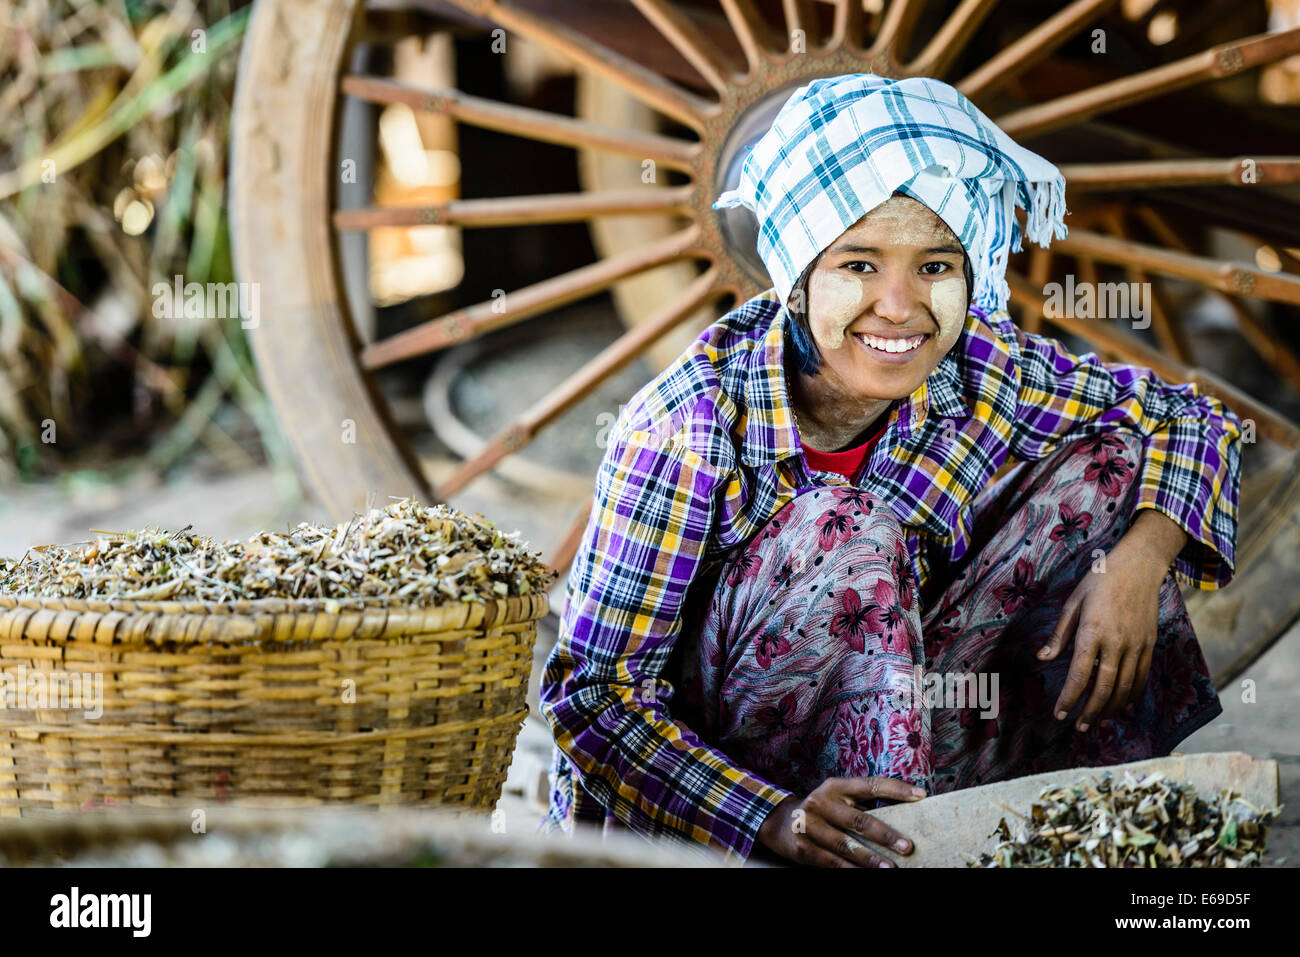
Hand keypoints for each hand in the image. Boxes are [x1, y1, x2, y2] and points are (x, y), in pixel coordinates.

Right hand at [756, 776, 924, 867]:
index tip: (920, 796)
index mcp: (834, 786)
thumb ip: (861, 804)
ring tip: (891, 868)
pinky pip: (832, 862)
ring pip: (845, 845)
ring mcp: (810, 826)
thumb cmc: (821, 810)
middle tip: (906, 846)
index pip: (870, 785)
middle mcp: (820, 803)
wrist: (780, 823)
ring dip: (870, 859)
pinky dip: (851, 870)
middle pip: (857, 820)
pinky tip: (866, 875)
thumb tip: (901, 816)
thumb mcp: (837, 798)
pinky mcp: (804, 849)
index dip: (896, 789)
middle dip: (884, 834)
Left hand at [1036, 541, 1168, 730]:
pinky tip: (1120, 705)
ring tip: (1096, 722)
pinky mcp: (1150, 645)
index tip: (1059, 713)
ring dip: (1110, 709)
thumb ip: (1059, 634)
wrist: (1139, 566)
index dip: (1069, 698)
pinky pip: (1142, 678)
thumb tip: (1042, 658)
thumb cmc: (1100, 581)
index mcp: (1092, 632)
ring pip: (1125, 688)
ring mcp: (1137, 646)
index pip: (1079, 675)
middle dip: (1090, 712)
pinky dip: (1131, 695)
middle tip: (1078, 726)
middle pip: (1104, 688)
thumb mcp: (1073, 602)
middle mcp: (1117, 643)